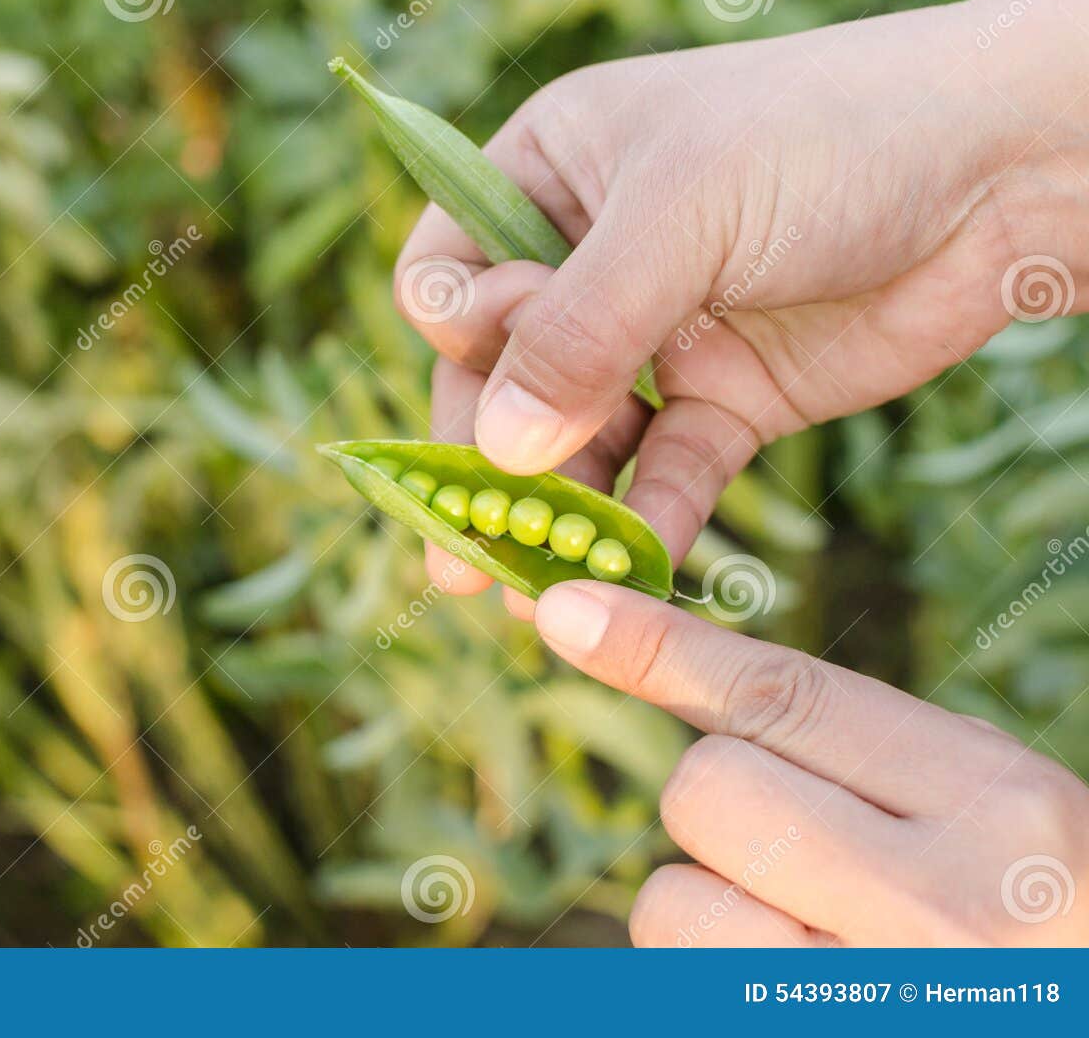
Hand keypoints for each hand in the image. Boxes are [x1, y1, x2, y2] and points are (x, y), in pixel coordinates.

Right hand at [399, 0, 1088, 600]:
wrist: (1005, 169)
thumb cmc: (827, 139)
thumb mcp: (683, 214)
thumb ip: (580, 331)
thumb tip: (498, 452)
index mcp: (551, 172)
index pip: (450, 269)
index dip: (460, 328)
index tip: (498, 357)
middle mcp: (590, 257)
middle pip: (501, 371)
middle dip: (485, 456)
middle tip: (462, 551)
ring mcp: (657, 333)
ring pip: (577, 437)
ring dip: (557, 508)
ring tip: (527, 589)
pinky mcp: (726, 397)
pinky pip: (669, 471)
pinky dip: (652, 521)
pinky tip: (637, 570)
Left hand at [533, 580, 1087, 945]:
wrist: (1083, 1007)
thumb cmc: (1039, 905)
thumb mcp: (994, 805)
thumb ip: (863, 746)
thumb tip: (675, 667)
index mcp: (994, 805)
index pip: (786, 699)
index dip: (661, 648)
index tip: (571, 611)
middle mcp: (938, 903)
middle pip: (707, 789)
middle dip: (722, 800)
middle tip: (798, 840)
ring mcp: (869, 996)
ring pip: (672, 901)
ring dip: (709, 902)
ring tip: (809, 928)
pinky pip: (679, 980)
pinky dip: (709, 969)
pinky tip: (800, 976)